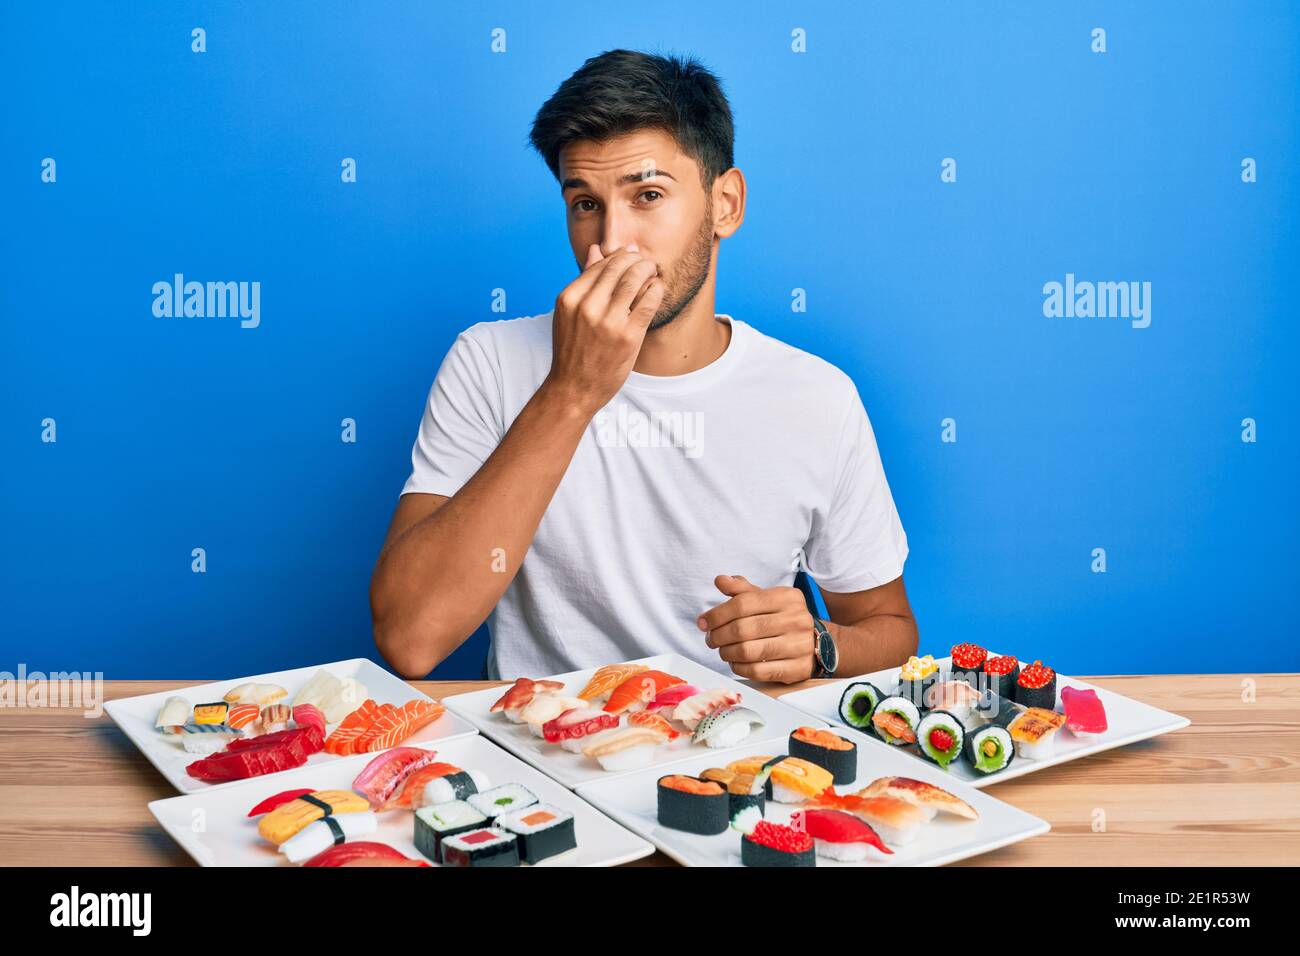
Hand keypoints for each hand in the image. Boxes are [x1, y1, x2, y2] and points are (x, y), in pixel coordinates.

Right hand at [545, 243, 665, 414]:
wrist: (573, 388)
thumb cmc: (573, 350)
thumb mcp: (569, 313)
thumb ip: (584, 281)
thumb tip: (596, 249)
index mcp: (570, 298)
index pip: (601, 264)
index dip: (620, 256)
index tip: (631, 256)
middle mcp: (587, 307)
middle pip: (619, 267)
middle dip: (637, 260)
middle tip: (646, 263)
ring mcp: (608, 321)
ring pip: (635, 279)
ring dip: (648, 270)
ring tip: (653, 272)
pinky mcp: (628, 336)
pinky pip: (649, 301)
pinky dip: (656, 290)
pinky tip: (657, 289)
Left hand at [697, 574, 815, 683]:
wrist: (817, 642)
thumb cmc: (783, 618)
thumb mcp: (766, 599)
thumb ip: (742, 590)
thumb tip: (720, 580)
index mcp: (787, 597)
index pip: (743, 604)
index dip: (717, 614)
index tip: (703, 622)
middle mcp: (796, 619)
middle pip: (743, 629)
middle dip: (719, 636)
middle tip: (711, 639)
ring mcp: (799, 645)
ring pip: (748, 651)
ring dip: (727, 652)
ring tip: (722, 650)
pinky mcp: (797, 668)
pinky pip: (758, 671)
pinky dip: (739, 668)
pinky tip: (735, 663)